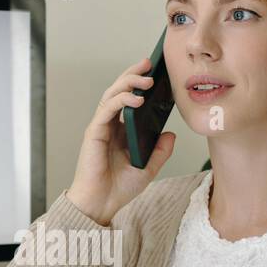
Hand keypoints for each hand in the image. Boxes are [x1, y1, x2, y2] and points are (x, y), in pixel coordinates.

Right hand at [65, 57, 176, 225]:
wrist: (101, 203)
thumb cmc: (119, 187)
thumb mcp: (149, 168)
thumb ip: (160, 151)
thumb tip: (172, 134)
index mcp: (121, 130)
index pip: (129, 99)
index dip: (140, 84)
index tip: (156, 72)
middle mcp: (110, 125)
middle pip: (119, 90)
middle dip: (133, 74)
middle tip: (149, 63)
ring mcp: (101, 127)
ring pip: (112, 94)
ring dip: (128, 82)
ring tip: (147, 78)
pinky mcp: (95, 132)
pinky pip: (108, 108)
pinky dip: (121, 100)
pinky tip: (136, 98)